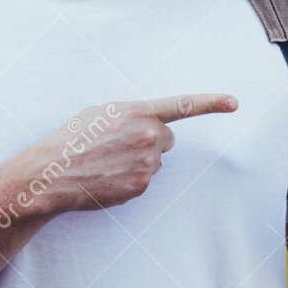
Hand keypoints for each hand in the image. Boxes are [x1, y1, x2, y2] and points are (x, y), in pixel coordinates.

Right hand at [12, 93, 236, 215]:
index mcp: (139, 112)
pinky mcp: (142, 185)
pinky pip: (145, 179)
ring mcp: (148, 162)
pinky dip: (131, 178)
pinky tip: (108, 176)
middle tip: (120, 145)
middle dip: (150, 141)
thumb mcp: (102, 113)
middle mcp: (149, 135)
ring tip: (108, 161)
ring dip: (139, 160)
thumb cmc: (73, 138)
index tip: (234, 102)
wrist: (52, 173)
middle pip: (166, 138)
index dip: (211, 103)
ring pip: (155, 161)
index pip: (183, 106)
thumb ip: (132, 115)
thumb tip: (149, 124)